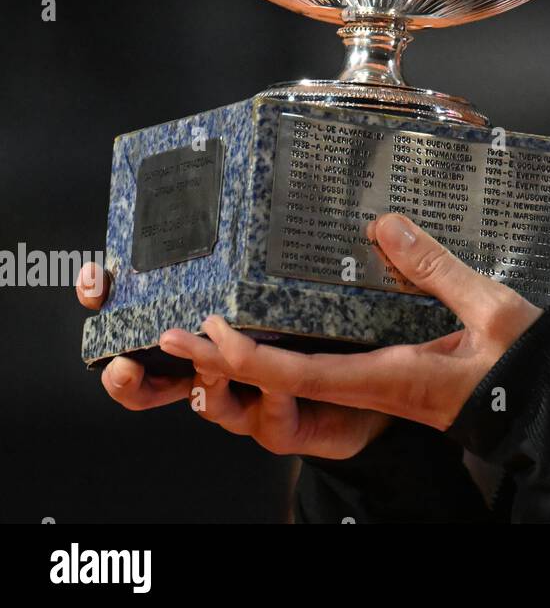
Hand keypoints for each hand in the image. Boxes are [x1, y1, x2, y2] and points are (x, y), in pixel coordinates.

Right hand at [76, 261, 391, 459]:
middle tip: (120, 363)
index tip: (97, 278)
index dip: (113, 301)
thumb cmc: (345, 317)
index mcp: (222, 321)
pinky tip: (279, 386)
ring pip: (210, 399)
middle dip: (129, 374)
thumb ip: (299, 233)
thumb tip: (281, 183)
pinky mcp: (290, 424)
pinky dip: (272, 404)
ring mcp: (252, 398)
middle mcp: (226, 363)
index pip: (149, 312)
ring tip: (209, 356)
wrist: (393, 379)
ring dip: (205, 379)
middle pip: (156, 378)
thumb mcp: (316, 264)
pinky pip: (273, 420)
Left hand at [158, 213, 543, 432]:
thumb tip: (383, 227)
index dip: (248, 357)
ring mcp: (382, 389)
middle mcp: (377, 389)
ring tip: (209, 331)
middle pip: (283, 383)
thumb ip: (435, 268)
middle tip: (173, 335)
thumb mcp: (489, 307)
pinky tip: (278, 334)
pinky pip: (326, 374)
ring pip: (300, 381)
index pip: (300, 375)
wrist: (549, 410)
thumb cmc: (526, 367)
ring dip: (249, 360)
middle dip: (226, 361)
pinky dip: (287, 357)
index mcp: (391, 377)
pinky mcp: (393, 379)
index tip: (208, 330)